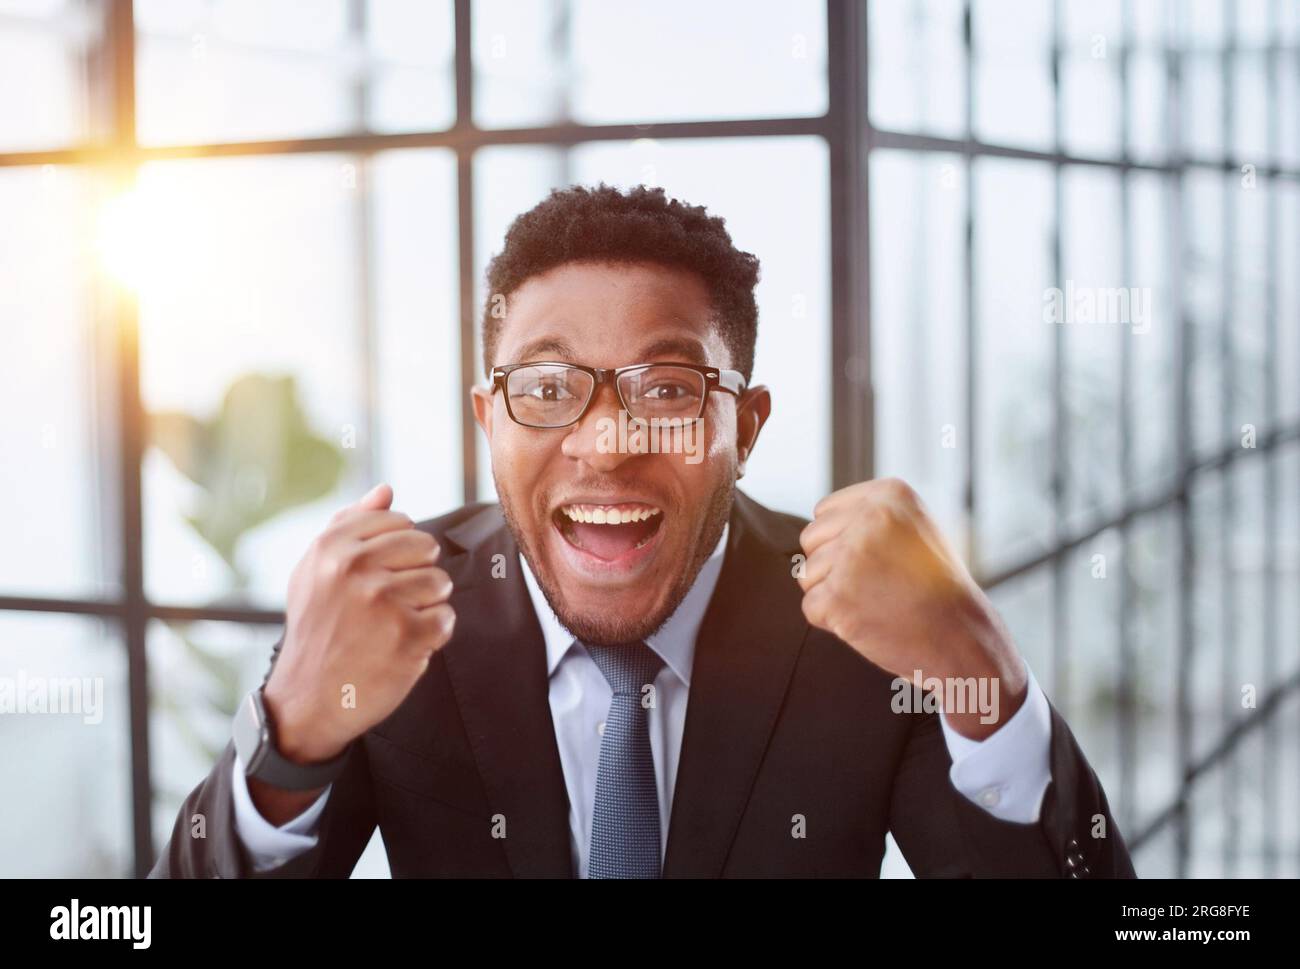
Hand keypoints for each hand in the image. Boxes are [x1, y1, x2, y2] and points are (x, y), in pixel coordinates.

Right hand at [262, 483, 455, 764]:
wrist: (308, 700)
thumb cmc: (318, 631)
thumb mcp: (316, 572)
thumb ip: (350, 525)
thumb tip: (386, 490)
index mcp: (332, 547)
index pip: (399, 522)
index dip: (399, 551)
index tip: (378, 577)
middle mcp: (355, 568)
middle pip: (425, 547)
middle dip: (416, 575)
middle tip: (388, 606)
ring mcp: (381, 600)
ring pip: (439, 582)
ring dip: (425, 607)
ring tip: (394, 626)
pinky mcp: (406, 634)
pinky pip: (446, 618)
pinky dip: (432, 636)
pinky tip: (403, 646)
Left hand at [796, 478, 1025, 738]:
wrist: (963, 638)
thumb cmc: (936, 589)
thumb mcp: (913, 530)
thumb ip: (866, 518)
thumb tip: (814, 528)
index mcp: (889, 494)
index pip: (824, 512)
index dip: (842, 542)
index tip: (879, 561)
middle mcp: (870, 518)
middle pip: (811, 540)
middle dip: (832, 567)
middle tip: (877, 585)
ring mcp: (852, 557)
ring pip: (807, 574)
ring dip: (834, 595)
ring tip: (878, 601)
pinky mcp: (839, 596)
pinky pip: (811, 607)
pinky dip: (833, 622)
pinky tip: (869, 620)